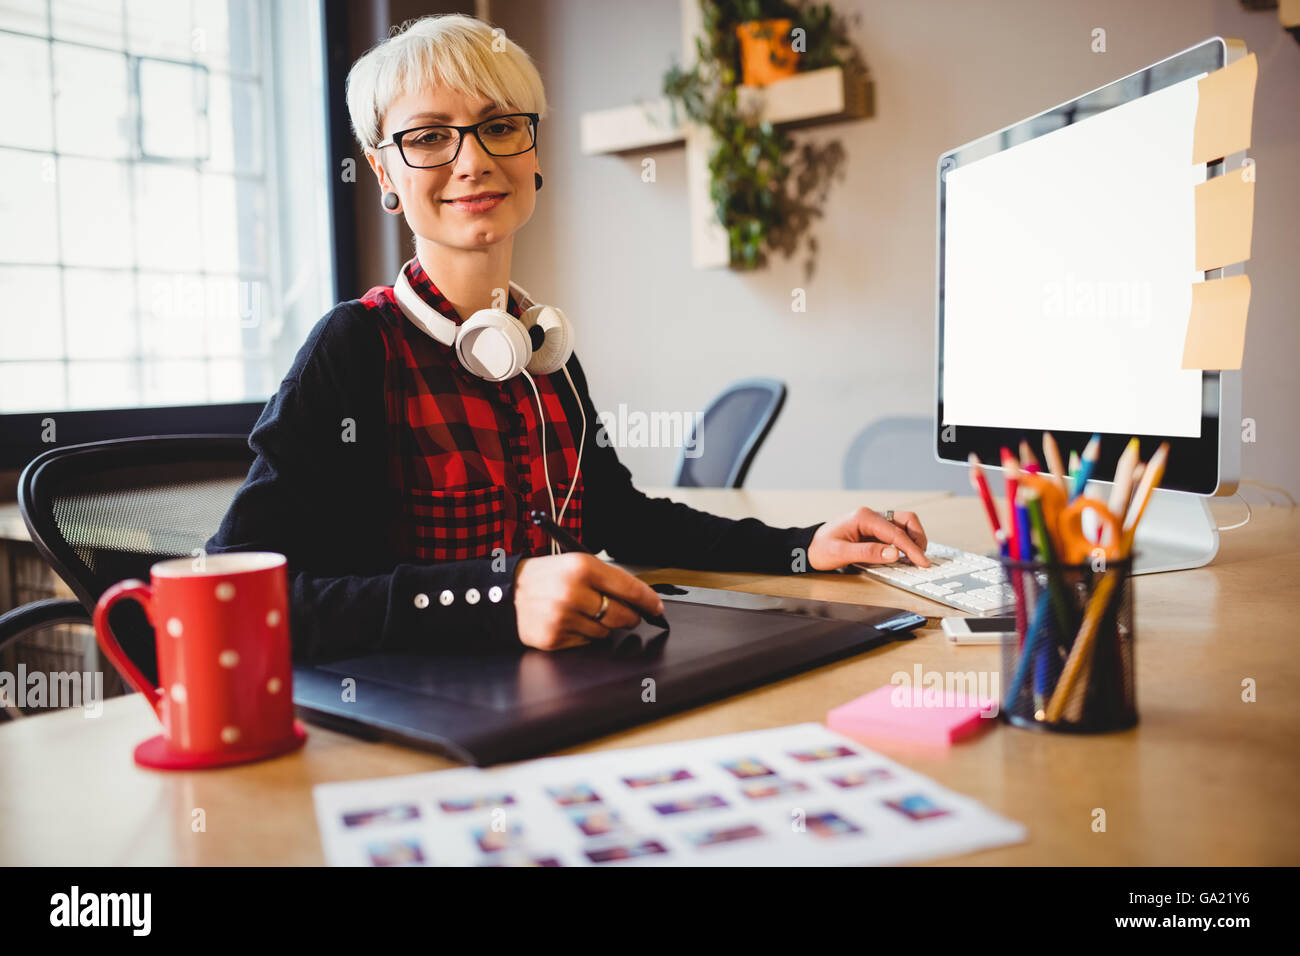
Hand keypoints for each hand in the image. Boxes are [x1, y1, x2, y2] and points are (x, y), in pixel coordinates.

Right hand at [512, 552, 666, 650]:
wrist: (506, 593)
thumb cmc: (545, 577)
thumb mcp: (573, 564)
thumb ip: (606, 579)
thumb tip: (641, 599)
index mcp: (581, 567)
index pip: (628, 587)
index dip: (648, 600)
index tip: (656, 608)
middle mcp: (572, 592)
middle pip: (622, 615)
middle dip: (629, 617)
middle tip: (627, 615)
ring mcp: (562, 617)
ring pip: (605, 631)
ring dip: (602, 625)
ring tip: (584, 613)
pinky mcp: (553, 637)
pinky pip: (585, 642)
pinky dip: (583, 635)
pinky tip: (570, 622)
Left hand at [807, 507, 930, 570]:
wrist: (809, 548)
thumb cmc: (821, 549)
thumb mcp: (841, 553)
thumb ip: (868, 552)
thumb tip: (894, 553)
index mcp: (864, 517)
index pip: (895, 532)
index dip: (911, 548)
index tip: (922, 561)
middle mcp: (871, 515)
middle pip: (905, 520)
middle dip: (918, 538)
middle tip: (922, 558)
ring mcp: (874, 521)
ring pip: (903, 524)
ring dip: (913, 539)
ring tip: (915, 557)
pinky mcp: (874, 530)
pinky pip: (895, 532)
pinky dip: (904, 542)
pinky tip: (904, 555)